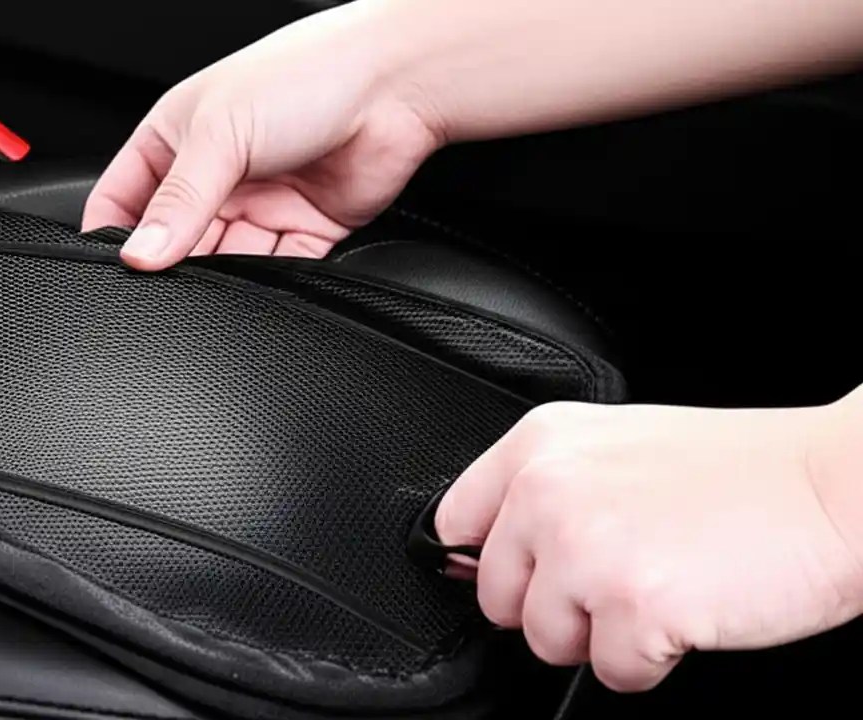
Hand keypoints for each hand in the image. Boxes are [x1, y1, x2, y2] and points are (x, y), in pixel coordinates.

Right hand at [81, 2, 444, 269]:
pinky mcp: (303, 229)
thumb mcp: (220, 134)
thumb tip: (141, 254)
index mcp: (177, 138)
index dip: (114, 234)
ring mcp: (259, 202)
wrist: (396, 83)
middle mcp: (216, 172)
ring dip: (218, 277)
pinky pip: (273, 269)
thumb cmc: (305, 73)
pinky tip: (257, 281)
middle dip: (172, 263)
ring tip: (216, 280)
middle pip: (175, 239)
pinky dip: (264, 282)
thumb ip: (179, 203)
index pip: (123, 198)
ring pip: (223, 261)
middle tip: (167, 284)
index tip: (114, 267)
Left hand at [436, 396, 862, 691]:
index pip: (453, 522)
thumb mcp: (618, 450)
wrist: (836, 488)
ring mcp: (585, 549)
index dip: (490, 559)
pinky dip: (651, 661)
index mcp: (541, 445)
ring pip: (547, 641)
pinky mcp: (632, 606)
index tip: (524, 572)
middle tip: (620, 580)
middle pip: (496, 595)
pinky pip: (611, 672)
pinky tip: (688, 613)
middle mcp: (549, 491)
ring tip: (661, 589)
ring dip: (603, 636)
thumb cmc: (742, 473)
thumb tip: (483, 549)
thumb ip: (546, 491)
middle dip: (554, 606)